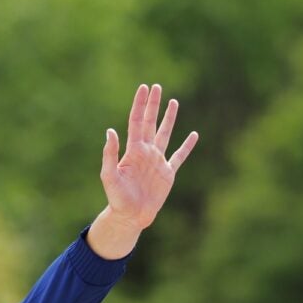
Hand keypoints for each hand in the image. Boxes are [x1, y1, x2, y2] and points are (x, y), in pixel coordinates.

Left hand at [100, 83, 197, 231]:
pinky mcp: (168, 174)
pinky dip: (187, 146)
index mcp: (132, 150)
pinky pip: (179, 156)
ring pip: (165, 134)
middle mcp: (145, 152)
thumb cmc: (116, 198)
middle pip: (150, 122)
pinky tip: (194, 135)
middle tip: (156, 87)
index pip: (136, 121)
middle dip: (153, 105)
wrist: (130, 216)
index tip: (143, 88)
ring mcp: (157, 161)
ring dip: (169, 118)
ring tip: (174, 102)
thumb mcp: (109, 176)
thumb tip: (110, 130)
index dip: (139, 104)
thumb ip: (110, 154)